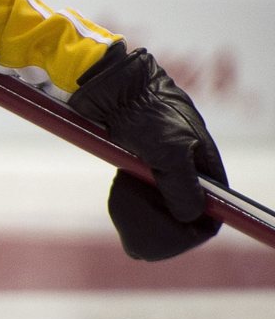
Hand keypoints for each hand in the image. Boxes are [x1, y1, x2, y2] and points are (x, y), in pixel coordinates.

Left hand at [69, 46, 227, 259]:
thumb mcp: (169, 150)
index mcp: (203, 164)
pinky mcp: (133, 166)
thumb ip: (183, 186)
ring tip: (127, 186)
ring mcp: (157, 169)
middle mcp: (184, 169)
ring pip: (154, 209)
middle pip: (181, 215)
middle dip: (161, 220)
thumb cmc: (144, 111)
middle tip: (142, 207)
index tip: (175, 232)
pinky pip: (133, 197)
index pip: (211, 210)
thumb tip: (190, 217)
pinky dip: (126, 198)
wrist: (107, 87)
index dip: (195, 227)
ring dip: (140, 207)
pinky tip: (120, 183)